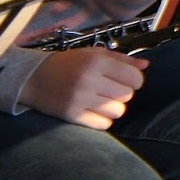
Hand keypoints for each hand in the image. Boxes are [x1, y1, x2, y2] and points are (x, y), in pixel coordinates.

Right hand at [20, 48, 145, 129]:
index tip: (126, 80)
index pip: (134, 77)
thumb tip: (146, 65)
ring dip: (113, 108)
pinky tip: (94, 111)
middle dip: (123, 94)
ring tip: (102, 101)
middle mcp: (89, 79)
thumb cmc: (68, 64)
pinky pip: (103, 124)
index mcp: (97, 61)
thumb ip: (122, 60)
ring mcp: (79, 98)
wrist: (33, 78)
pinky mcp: (71, 115)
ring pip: (117, 111)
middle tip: (111, 90)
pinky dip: (102, 120)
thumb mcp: (94, 54)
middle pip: (127, 95)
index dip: (134, 80)